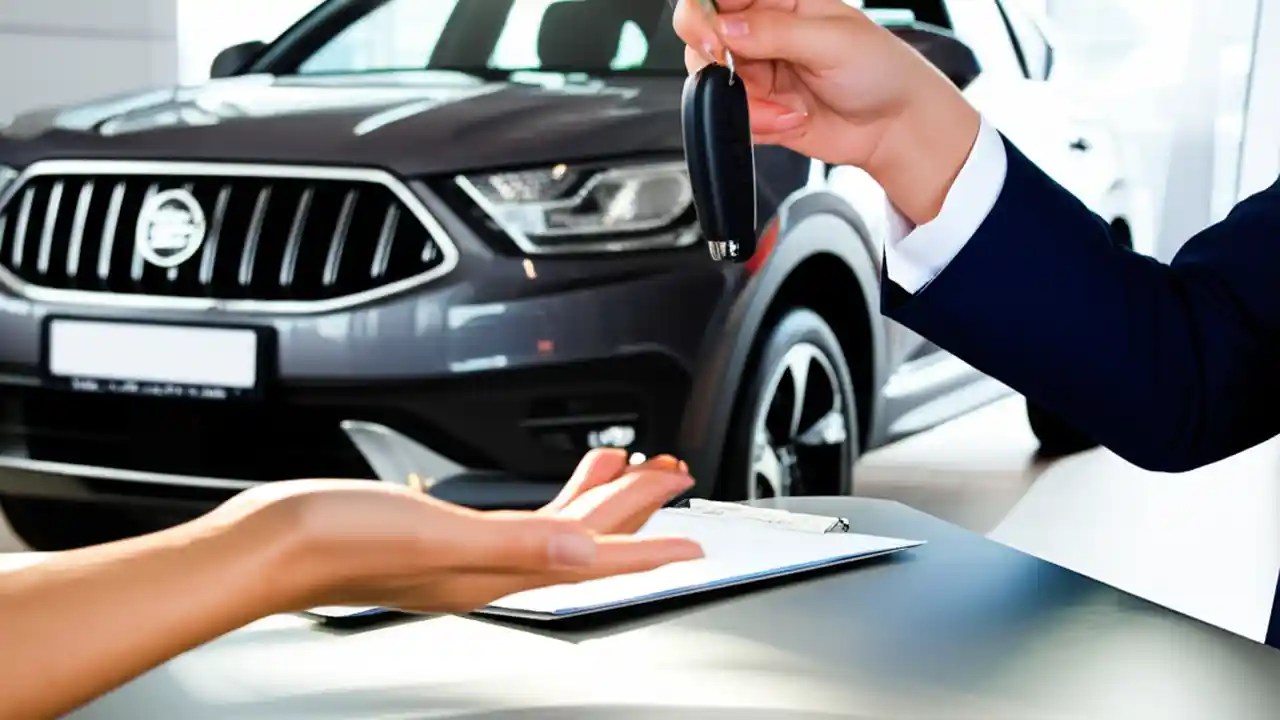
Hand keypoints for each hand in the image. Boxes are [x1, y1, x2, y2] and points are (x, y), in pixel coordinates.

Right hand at [199, 450, 702, 613]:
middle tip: (671, 480)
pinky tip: (548, 483)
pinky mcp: (437, 537)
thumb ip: (515, 541)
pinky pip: (513, 520)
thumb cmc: (336, 540)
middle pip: (582, 540)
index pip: (591, 562)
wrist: (268, 545)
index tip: (693, 544)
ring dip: (594, 499)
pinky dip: (544, 497)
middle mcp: (486, 568)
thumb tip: (586, 547)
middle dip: (632, 510)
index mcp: (494, 570)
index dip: (646, 551)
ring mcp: (463, 555)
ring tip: (625, 468)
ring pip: (551, 527)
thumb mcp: (432, 533)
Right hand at [674, 0, 980, 222]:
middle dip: (709, 53)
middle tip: (728, 67)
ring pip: (710, 79)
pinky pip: (732, 116)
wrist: (895, 126)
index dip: (705, 9)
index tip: (713, 31)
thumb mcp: (832, 40)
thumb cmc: (879, 69)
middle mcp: (761, 32)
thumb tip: (726, 26)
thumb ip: (775, 31)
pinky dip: (756, 123)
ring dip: (742, 99)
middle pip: (701, 32)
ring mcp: (756, 71)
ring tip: (783, 107)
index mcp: (780, 0)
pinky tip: (791, 120)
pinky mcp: (757, 108)